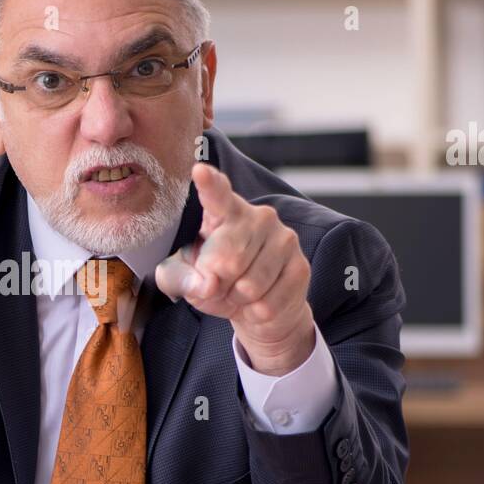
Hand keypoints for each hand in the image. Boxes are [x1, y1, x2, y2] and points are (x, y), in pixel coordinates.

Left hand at [155, 161, 315, 375]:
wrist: (257, 309)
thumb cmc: (215, 284)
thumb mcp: (184, 281)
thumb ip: (183, 280)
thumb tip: (208, 283)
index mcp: (224, 213)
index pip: (217, 195)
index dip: (209, 184)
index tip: (200, 171)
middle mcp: (259, 217)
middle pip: (228, 259)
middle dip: (217, 285)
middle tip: (220, 286)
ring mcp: (284, 239)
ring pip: (249, 285)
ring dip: (237, 300)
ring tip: (239, 294)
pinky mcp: (300, 266)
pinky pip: (268, 303)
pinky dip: (255, 312)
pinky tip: (258, 303)